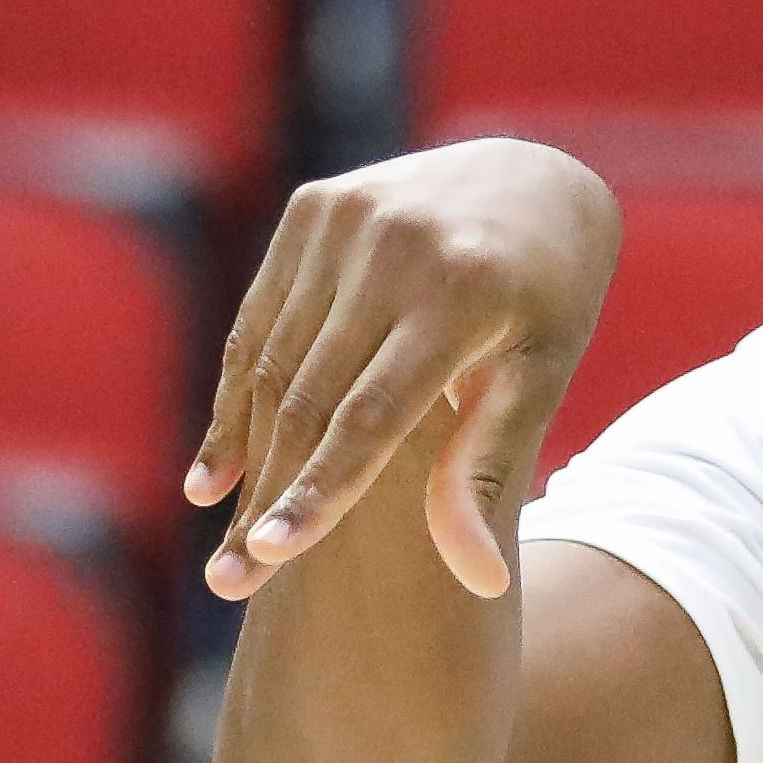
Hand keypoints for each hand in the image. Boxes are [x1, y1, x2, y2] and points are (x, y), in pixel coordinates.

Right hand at [186, 140, 620, 601]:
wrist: (535, 177)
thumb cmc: (546, 302)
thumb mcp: (540, 378)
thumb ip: (491, 471)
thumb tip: (481, 584)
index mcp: (465, 291)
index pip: (375, 412)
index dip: (320, 487)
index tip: (272, 557)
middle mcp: (399, 246)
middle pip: (310, 395)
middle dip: (268, 495)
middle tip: (234, 583)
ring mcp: (348, 218)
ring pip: (272, 361)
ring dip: (243, 457)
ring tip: (226, 545)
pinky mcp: (313, 207)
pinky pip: (260, 318)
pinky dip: (235, 394)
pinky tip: (217, 471)